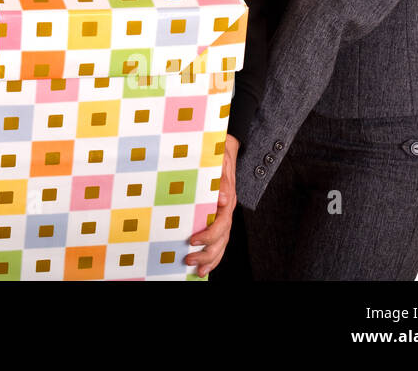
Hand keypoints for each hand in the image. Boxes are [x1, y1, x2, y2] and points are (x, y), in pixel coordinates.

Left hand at [187, 133, 237, 276]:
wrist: (227, 148)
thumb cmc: (220, 152)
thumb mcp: (220, 159)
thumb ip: (222, 178)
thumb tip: (224, 199)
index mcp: (228, 199)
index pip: (221, 224)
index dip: (208, 235)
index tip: (192, 240)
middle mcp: (228, 210)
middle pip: (222, 239)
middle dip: (206, 253)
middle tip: (188, 259)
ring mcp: (225, 215)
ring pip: (222, 243)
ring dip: (210, 259)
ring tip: (196, 270)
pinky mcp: (219, 217)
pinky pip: (219, 240)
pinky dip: (213, 254)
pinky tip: (204, 264)